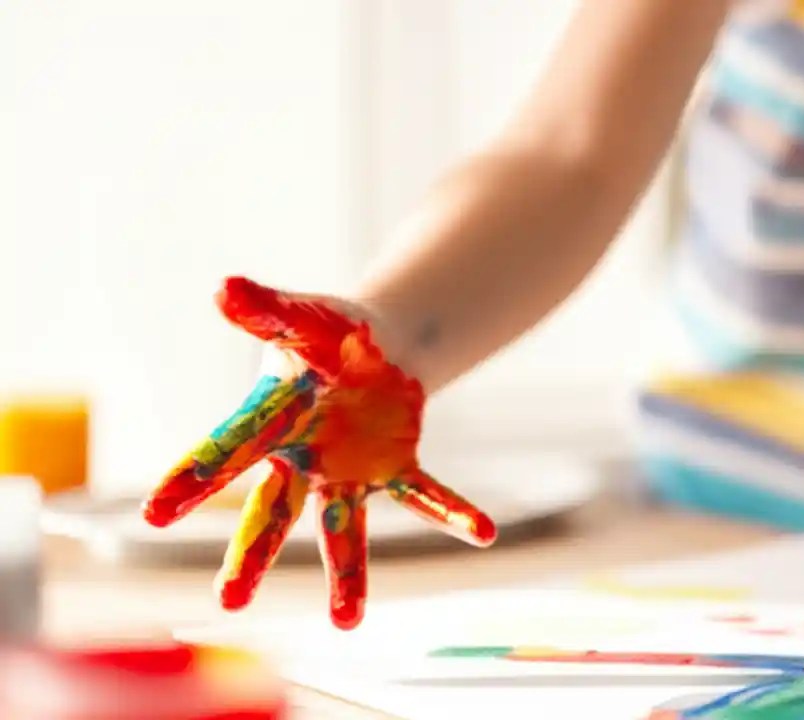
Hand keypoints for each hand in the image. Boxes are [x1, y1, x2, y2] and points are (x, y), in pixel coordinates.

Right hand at [141, 277, 495, 629]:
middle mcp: (301, 460)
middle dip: (252, 555)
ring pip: (340, 529)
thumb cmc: (326, 331)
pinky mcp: (391, 470)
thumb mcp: (302, 316)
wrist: (374, 343)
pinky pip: (423, 495)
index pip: (230, 449)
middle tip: (230, 600)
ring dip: (348, 572)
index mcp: (271, 420)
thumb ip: (266, 308)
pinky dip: (453, 512)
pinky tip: (484, 533)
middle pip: (270, 514)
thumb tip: (224, 287)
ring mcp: (346, 472)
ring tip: (347, 621)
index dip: (195, 476)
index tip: (155, 513)